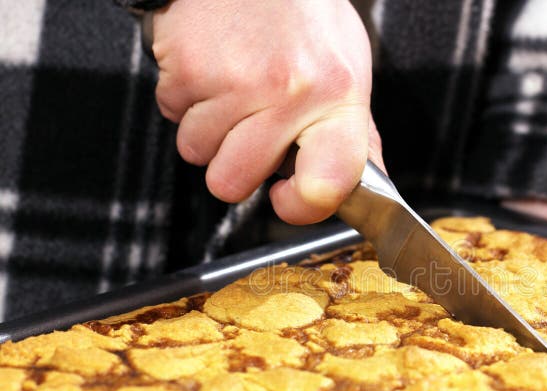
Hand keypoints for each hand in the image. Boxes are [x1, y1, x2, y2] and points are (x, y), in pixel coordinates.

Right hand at [152, 0, 383, 223]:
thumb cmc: (304, 14)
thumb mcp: (347, 68)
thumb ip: (354, 133)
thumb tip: (368, 187)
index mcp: (339, 97)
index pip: (326, 185)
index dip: (302, 208)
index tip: (288, 196)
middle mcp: (289, 93)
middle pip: (233, 183)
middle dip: (233, 165)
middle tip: (249, 128)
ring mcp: (234, 82)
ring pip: (196, 153)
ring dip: (207, 130)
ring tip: (231, 87)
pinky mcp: (188, 66)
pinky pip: (171, 114)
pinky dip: (185, 99)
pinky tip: (210, 69)